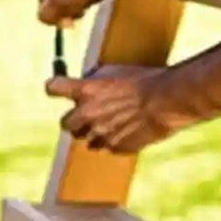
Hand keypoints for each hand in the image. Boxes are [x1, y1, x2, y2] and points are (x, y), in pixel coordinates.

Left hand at [45, 65, 190, 152]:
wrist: (167, 102)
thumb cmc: (146, 81)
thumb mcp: (117, 72)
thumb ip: (97, 80)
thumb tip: (88, 82)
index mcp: (86, 90)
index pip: (53, 88)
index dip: (56, 88)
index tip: (60, 88)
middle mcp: (88, 114)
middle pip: (65, 124)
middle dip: (75, 121)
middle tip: (89, 117)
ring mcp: (101, 134)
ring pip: (87, 141)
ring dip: (96, 134)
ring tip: (114, 125)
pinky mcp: (115, 148)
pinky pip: (108, 148)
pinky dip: (115, 143)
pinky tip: (129, 132)